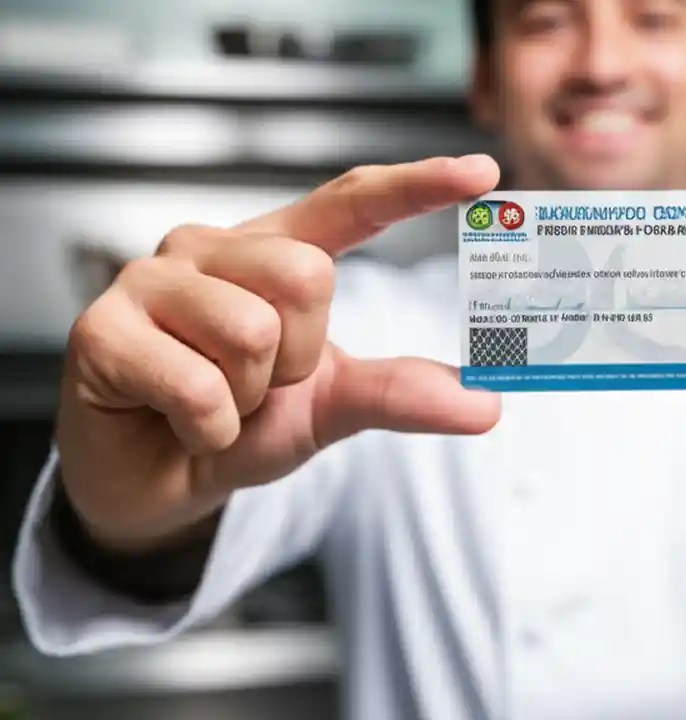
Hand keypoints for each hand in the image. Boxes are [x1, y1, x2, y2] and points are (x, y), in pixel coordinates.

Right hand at [58, 155, 501, 551]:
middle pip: (307, 276)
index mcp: (272, 252)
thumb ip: (400, 394)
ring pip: (252, 332)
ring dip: (248, 397)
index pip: (349, 202)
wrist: (156, 484)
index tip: (483, 173)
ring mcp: (150, 281)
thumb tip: (485, 405)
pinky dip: (206, 426)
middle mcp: (210, 248)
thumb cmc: (237, 423)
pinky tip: (178, 420)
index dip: (414, 185)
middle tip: (260, 385)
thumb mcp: (330, 407)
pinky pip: (199, 386)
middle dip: (299, 356)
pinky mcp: (103, 329)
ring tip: (216, 401)